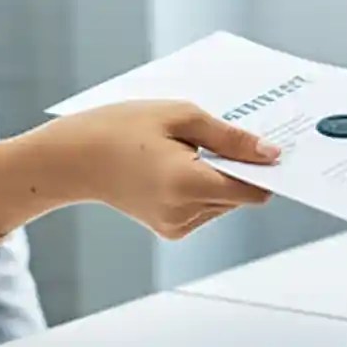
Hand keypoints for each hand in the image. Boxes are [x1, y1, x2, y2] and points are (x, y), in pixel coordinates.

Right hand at [0, 101, 277, 240]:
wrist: (71, 158)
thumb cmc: (121, 127)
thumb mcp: (180, 117)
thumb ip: (231, 137)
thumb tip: (272, 154)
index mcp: (188, 184)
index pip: (253, 190)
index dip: (267, 169)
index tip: (275, 148)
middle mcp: (185, 213)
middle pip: (241, 195)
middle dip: (240, 167)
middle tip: (221, 136)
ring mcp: (177, 226)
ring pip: (226, 201)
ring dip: (220, 176)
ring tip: (186, 149)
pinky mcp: (170, 229)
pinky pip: (207, 207)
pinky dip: (203, 186)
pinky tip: (177, 165)